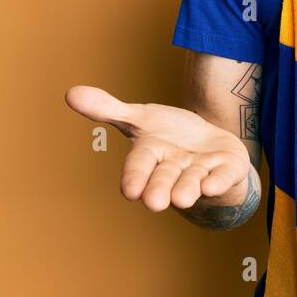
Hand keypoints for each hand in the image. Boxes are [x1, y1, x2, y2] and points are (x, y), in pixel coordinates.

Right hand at [64, 85, 249, 210]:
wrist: (210, 145)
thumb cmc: (170, 136)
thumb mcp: (142, 118)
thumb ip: (109, 109)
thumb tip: (70, 93)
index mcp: (151, 156)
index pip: (139, 167)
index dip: (134, 177)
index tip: (129, 191)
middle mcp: (174, 169)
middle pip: (164, 179)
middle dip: (159, 190)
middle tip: (155, 203)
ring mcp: (200, 172)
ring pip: (192, 182)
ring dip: (187, 189)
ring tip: (183, 198)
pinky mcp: (225, 171)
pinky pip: (222, 178)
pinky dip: (218, 182)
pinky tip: (212, 185)